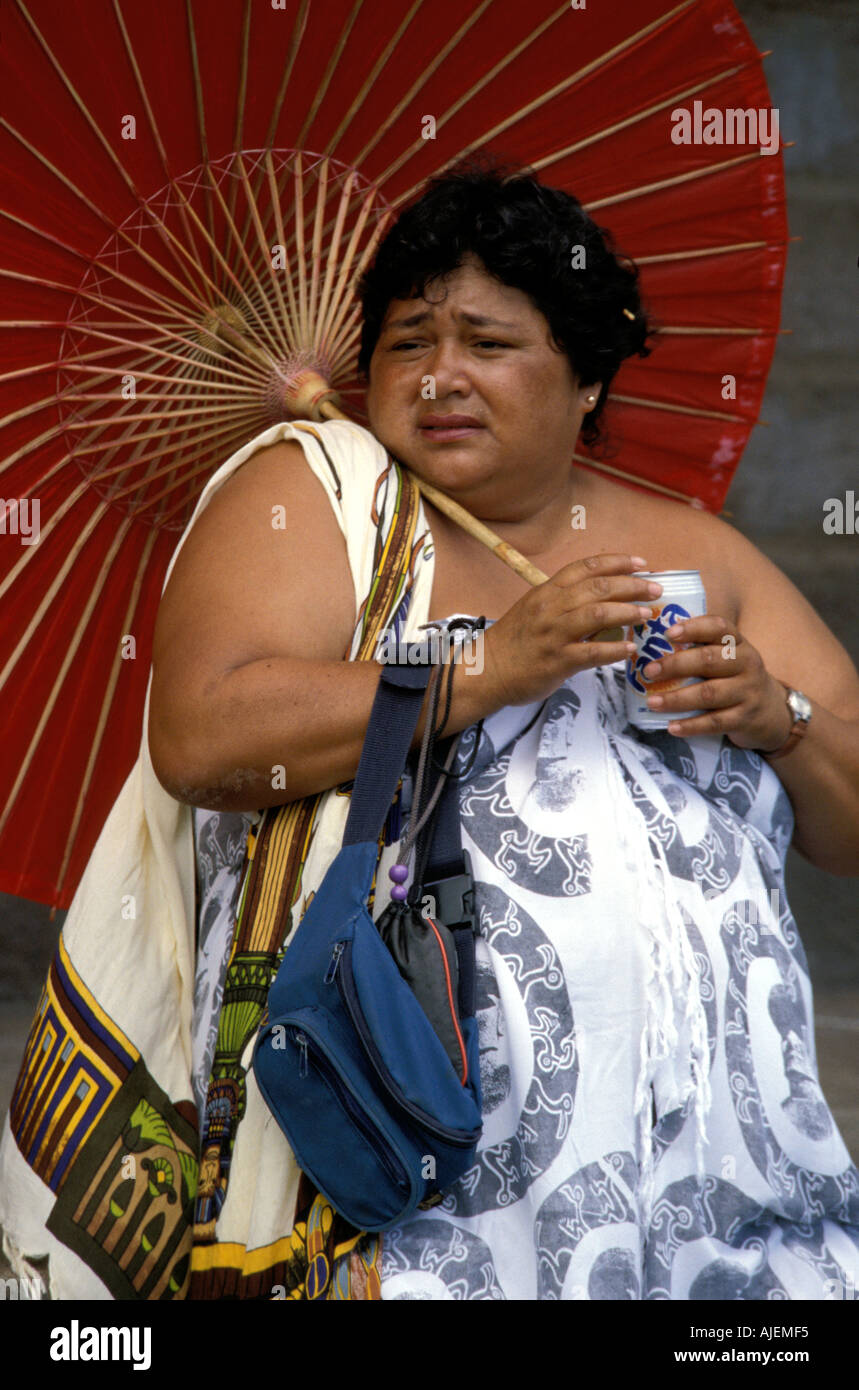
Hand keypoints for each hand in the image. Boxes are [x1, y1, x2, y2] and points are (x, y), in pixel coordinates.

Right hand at [482, 554, 662, 706]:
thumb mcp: (536, 609)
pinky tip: (630, 649)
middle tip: (655, 589)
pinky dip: (614, 650)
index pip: (586, 567)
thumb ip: (565, 602)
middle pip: (597, 587)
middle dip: (632, 586)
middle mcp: (550, 608)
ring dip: (627, 612)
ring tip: (647, 615)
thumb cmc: (515, 641)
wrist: (487, 670)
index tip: (642, 564)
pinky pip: (591, 653)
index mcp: (547, 591)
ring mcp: (553, 634)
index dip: (617, 562)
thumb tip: (603, 598)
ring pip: (597, 614)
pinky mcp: (556, 661)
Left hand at [640, 614, 793, 749]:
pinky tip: (671, 726)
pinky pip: (715, 722)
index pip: (719, 627)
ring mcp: (748, 691)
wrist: (772, 711)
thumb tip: (649, 645)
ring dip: (677, 698)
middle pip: (710, 660)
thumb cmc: (735, 678)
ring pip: (709, 693)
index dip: (694, 627)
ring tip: (652, 702)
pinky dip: (691, 725)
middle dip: (676, 665)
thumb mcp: (727, 658)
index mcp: (738, 644)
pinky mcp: (745, 718)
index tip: (669, 632)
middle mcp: (746, 663)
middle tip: (649, 671)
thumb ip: (699, 649)